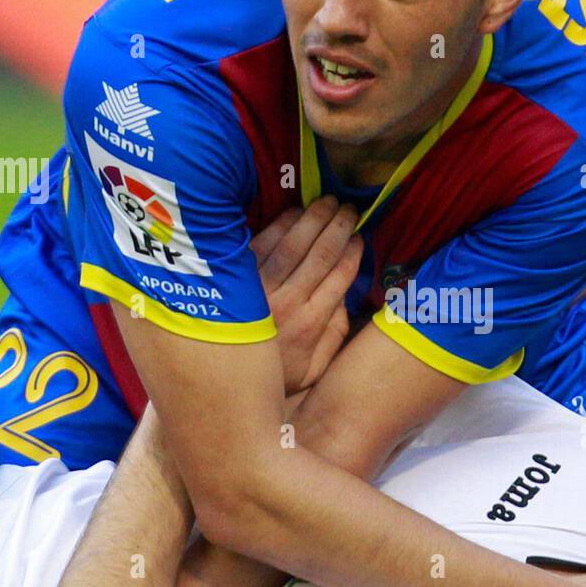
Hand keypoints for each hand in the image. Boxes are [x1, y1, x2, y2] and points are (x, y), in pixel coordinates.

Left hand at [251, 196, 363, 394]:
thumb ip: (335, 334)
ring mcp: (258, 289)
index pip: (339, 277)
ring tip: (329, 202)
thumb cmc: (277, 374)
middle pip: (319, 255)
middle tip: (351, 209)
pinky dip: (280, 225)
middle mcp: (286, 303)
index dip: (352, 252)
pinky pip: (261, 244)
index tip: (360, 236)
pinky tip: (295, 213)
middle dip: (338, 228)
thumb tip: (344, 297)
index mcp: (310, 325)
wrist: (224, 384)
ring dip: (313, 219)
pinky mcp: (236, 279)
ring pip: (291, 245)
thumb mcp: (316, 368)